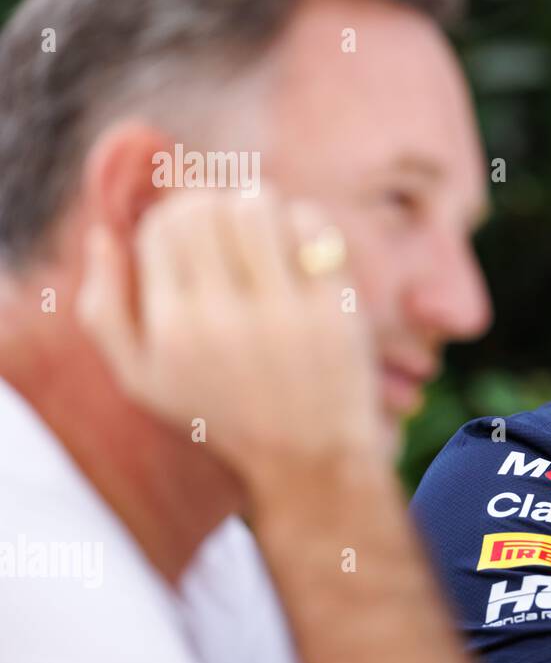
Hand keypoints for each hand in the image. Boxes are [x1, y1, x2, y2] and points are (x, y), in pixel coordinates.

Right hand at [77, 188, 386, 499]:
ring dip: (259, 205)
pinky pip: (314, 229)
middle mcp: (226, 319)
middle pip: (207, 207)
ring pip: (259, 206)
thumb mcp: (144, 379)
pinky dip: (303, 222)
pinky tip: (297, 247)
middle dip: (214, 204)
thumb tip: (102, 235)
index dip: (174, 215)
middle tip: (227, 228)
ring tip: (261, 230)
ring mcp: (286, 313)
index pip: (163, 226)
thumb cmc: (221, 411)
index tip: (192, 234)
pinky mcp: (335, 309)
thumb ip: (105, 309)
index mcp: (174, 330)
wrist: (309, 458)